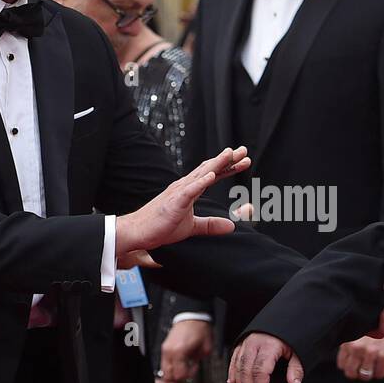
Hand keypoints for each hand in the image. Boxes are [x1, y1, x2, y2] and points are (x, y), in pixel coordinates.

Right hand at [115, 146, 250, 264]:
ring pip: (200, 174)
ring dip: (216, 164)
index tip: (245, 161)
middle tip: (244, 150)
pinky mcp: (173, 202)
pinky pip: (188, 191)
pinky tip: (211, 176)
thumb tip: (231, 226)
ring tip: (230, 154)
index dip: (229, 167)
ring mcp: (178, 192)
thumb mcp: (192, 227)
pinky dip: (200, 182)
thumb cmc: (161, 226)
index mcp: (190, 189)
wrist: (138, 232)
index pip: (213, 175)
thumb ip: (211, 225)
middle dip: (227, 160)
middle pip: (210, 169)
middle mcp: (185, 186)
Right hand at [161, 319, 212, 382]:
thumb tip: (194, 366)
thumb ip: (200, 360)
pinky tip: (180, 362)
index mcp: (179, 351)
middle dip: (180, 376)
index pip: (180, 374)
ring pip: (165, 370)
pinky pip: (165, 362)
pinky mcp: (165, 347)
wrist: (192, 317)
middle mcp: (170, 351)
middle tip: (188, 371)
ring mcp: (165, 349)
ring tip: (184, 367)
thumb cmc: (199, 329)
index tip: (195, 367)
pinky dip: (172, 365)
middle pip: (169, 374)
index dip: (189, 374)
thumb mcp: (206, 348)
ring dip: (174, 372)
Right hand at [227, 332, 303, 382]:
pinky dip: (232, 372)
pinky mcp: (240, 343)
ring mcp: (245, 342)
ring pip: (238, 365)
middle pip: (247, 369)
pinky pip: (233, 359)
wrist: (279, 320)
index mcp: (269, 346)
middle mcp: (254, 343)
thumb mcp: (296, 351)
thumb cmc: (287, 337)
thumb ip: (295, 368)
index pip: (261, 369)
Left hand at [336, 335, 383, 381]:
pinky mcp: (383, 356)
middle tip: (363, 368)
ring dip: (370, 373)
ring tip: (373, 366)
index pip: (342, 365)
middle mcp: (357, 348)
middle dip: (357, 373)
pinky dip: (381, 372)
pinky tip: (381, 365)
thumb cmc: (372, 329)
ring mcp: (370, 352)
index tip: (354, 364)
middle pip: (351, 373)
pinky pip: (379, 374)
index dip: (349, 366)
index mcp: (348, 343)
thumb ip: (348, 345)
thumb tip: (345, 361)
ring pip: (365, 376)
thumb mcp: (355, 333)